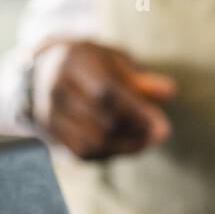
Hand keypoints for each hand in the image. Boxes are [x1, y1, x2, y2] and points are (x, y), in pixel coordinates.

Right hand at [39, 41, 176, 159]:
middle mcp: (55, 89)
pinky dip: (109, 153)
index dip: (137, 113)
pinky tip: (125, 145)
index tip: (164, 125)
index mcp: (73, 61)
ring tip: (146, 140)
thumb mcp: (114, 60)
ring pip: (92, 143)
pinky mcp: (50, 135)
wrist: (43, 70)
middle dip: (137, 132)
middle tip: (161, 133)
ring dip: (126, 146)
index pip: (105, 93)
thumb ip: (140, 78)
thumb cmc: (90, 63)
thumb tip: (171, 92)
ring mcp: (48, 114)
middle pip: (101, 122)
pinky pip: (82, 153)